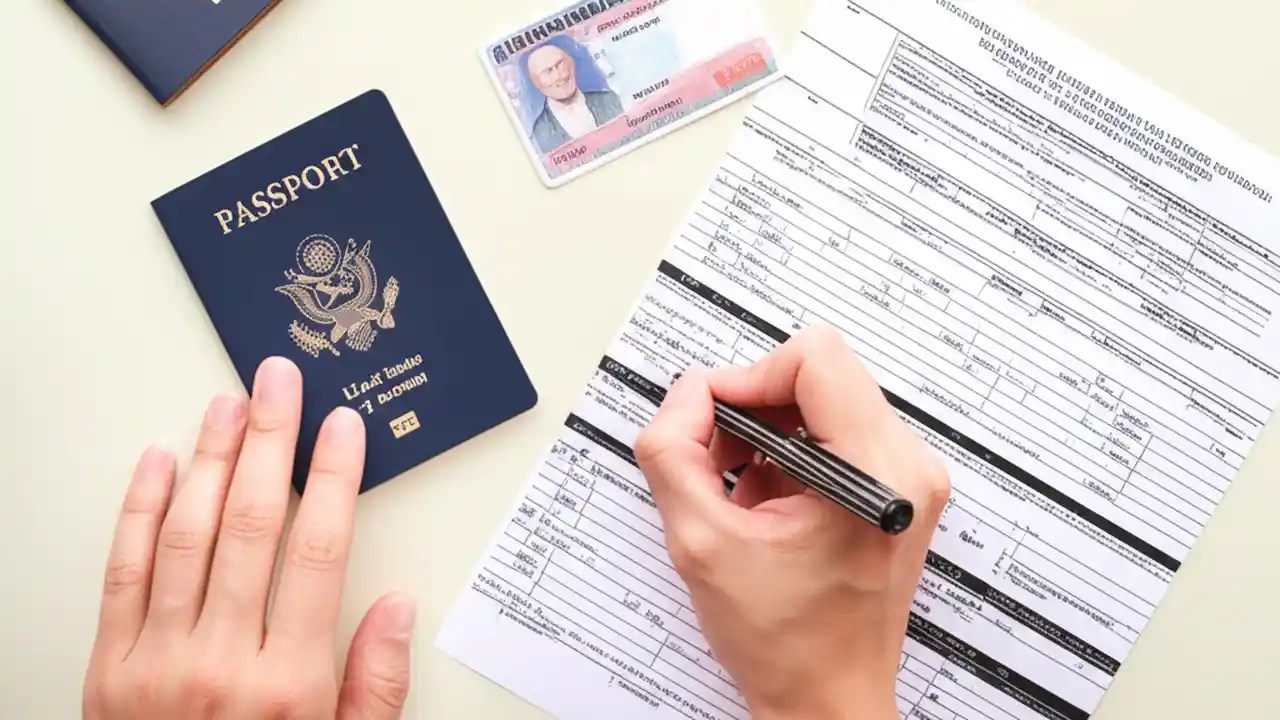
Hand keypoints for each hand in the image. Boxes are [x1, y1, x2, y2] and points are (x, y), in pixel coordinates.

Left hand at [82, 358, 413, 719]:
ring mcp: (157, 661)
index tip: (342, 430)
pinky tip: (158, 464)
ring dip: (208, 459)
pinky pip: (122, 571)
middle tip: (278, 384)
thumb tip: (399, 607)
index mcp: (290, 683)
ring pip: (185, 535)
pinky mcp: (108, 666)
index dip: (333, 479)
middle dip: (269, 441)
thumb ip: (377, 684)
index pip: (318, 552)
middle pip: (250, 525)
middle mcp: (221, 662)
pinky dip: (139, 510)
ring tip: (227, 406)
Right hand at [635, 327, 949, 719]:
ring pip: (821, 401)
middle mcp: (906, 467)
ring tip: (738, 491)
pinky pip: (832, 433)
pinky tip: (764, 504)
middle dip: (751, 409)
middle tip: (716, 461)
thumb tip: (683, 396)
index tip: (712, 417)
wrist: (828, 703)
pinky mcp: (893, 488)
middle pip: (818, 375)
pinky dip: (785, 454)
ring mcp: (905, 477)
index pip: (815, 357)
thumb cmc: (787, 647)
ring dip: (764, 433)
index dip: (748, 377)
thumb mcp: (701, 545)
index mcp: (878, 474)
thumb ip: (674, 453)